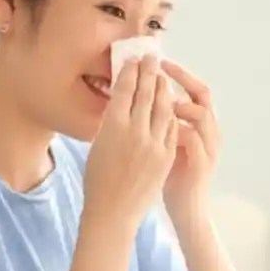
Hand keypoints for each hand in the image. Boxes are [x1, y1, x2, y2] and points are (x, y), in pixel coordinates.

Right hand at [84, 55, 178, 229]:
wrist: (113, 212)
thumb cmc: (98, 180)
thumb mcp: (98, 144)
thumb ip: (112, 122)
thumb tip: (122, 101)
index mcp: (113, 127)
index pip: (125, 90)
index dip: (131, 71)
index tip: (134, 59)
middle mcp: (136, 132)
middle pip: (146, 93)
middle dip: (149, 72)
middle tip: (151, 57)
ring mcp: (154, 144)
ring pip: (163, 108)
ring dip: (163, 89)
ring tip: (162, 77)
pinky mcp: (166, 156)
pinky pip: (171, 128)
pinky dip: (170, 113)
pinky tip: (170, 105)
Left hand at [161, 60, 219, 221]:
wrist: (186, 211)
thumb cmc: (171, 179)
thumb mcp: (166, 146)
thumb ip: (160, 124)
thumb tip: (138, 101)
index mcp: (201, 126)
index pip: (193, 90)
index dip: (177, 74)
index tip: (157, 61)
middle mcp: (209, 132)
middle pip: (202, 93)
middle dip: (182, 77)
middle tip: (160, 64)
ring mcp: (208, 147)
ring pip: (201, 112)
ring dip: (179, 101)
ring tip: (160, 96)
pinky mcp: (201, 163)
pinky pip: (193, 137)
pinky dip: (178, 127)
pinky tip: (161, 125)